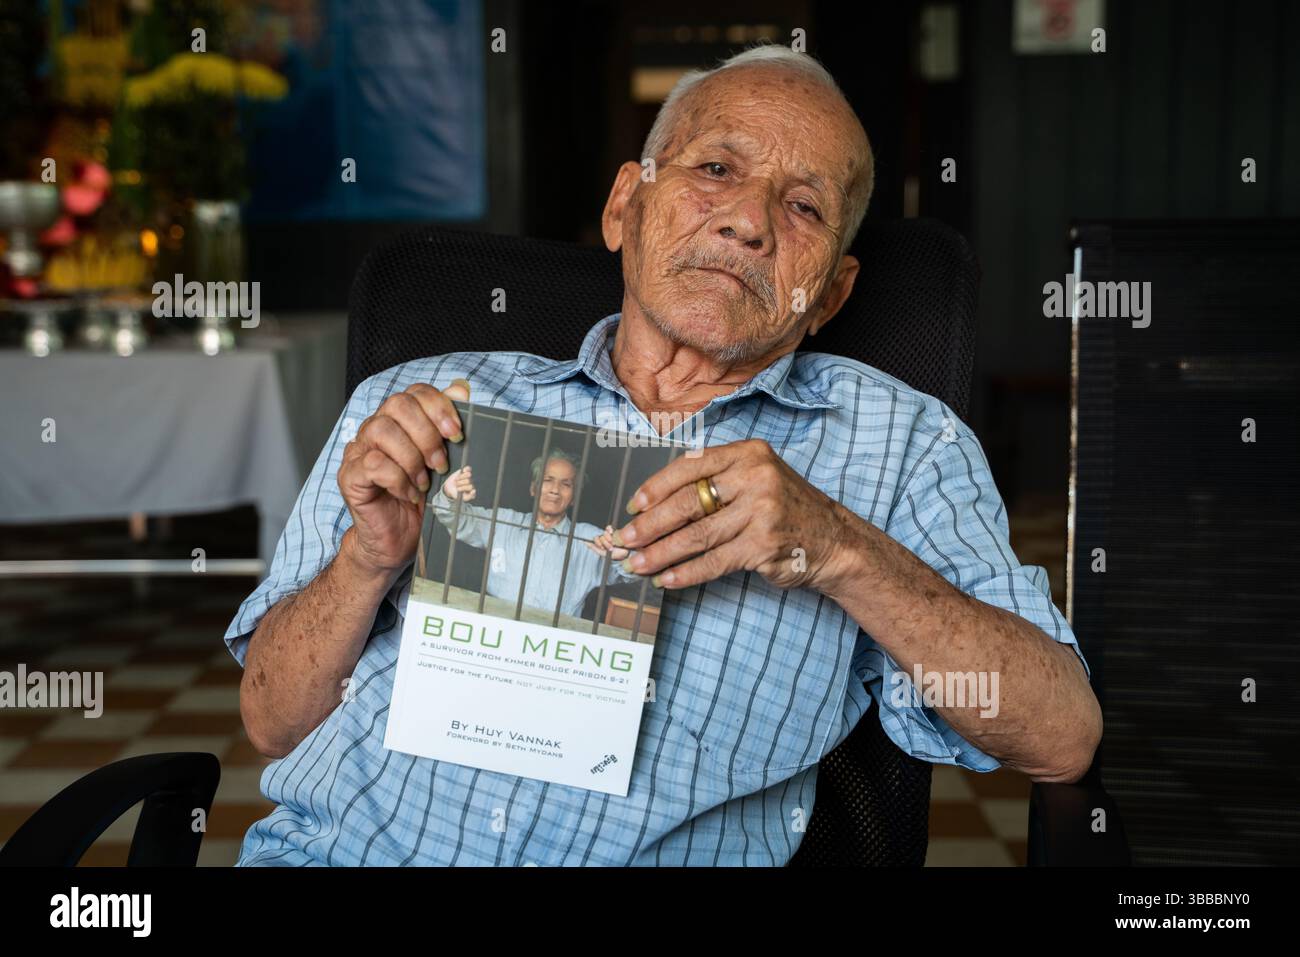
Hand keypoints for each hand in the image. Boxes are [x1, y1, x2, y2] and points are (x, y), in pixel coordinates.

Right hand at [337, 378, 469, 576]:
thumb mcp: (445, 466)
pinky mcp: (349, 476)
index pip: (415, 393)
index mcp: (400, 422)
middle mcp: (376, 430)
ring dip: (412, 457)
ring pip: (382, 430)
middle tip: (441, 465)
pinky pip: (373, 463)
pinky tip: (409, 494)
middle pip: (397, 404)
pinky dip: (398, 479)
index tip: (457, 434)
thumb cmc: (421, 503)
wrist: (398, 542)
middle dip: (427, 433)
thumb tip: (461, 391)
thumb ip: (449, 430)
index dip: (438, 406)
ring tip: (424, 482)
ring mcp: (359, 451)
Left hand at [585, 524, 630, 560]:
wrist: (624, 554)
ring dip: (608, 540)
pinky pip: (609, 527)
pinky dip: (609, 530)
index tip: (601, 546)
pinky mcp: (614, 531)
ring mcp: (609, 534)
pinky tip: (612, 533)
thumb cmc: (614, 554)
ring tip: (612, 544)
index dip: (597, 542)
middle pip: (600, 536)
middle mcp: (604, 538)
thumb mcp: (602, 553)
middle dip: (604, 543)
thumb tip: (585, 543)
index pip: (595, 538)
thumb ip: (594, 548)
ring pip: (604, 533)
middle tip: (609, 547)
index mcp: (600, 542)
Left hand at [610, 439, 862, 593]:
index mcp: (747, 454)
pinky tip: (667, 580)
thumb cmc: (784, 509)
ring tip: (637, 565)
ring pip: (696, 535)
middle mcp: (755, 477)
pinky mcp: (763, 546)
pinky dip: (686, 573)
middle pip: (688, 503)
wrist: (834, 541)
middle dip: (650, 525)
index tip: (632, 506)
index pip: (689, 466)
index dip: (655, 488)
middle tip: (625, 540)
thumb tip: (654, 504)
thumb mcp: (756, 478)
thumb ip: (715, 480)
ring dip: (661, 553)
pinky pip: (713, 561)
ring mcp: (761, 512)